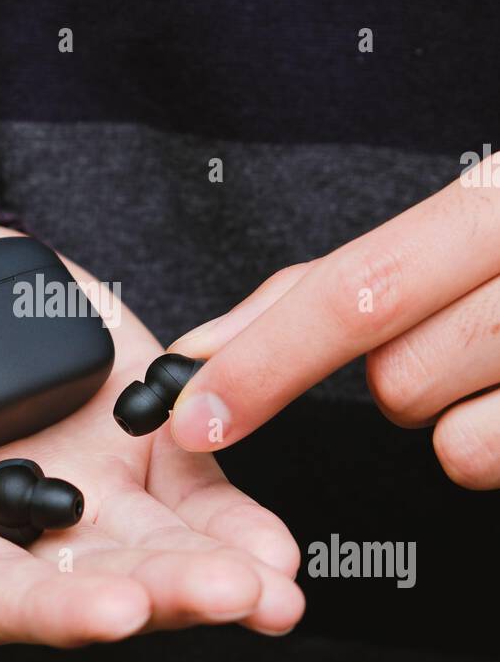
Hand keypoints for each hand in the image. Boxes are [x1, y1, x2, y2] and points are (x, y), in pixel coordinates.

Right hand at [0, 222, 303, 646]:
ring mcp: (84, 478)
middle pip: (97, 578)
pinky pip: (194, 476)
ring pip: (159, 541)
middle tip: (241, 598)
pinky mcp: (133, 427)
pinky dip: (235, 507)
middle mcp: (18, 521)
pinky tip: (283, 539)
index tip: (113, 613)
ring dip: (222, 567)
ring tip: (281, 587)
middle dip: (168, 593)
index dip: (50, 609)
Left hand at [168, 152, 499, 488]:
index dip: (264, 359)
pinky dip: (488, 442)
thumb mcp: (451, 234)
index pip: (357, 289)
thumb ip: (326, 286)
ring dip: (444, 410)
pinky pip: (485, 457)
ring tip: (496, 359)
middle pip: (396, 374)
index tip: (193, 413)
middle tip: (448, 334)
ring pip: (443, 431)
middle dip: (390, 377)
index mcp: (499, 204)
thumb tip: (203, 349)